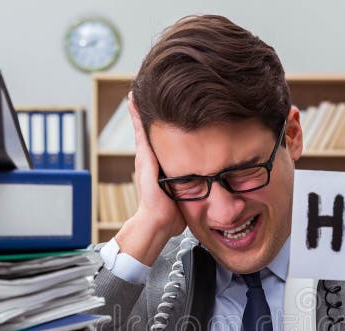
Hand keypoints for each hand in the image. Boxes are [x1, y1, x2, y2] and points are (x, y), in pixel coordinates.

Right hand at [114, 92, 186, 265]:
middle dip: (145, 114)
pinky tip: (134, 102)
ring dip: (139, 111)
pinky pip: (140, 132)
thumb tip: (210, 188)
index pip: (158, 143)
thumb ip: (191, 187)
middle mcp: (149, 161)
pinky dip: (137, 116)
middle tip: (141, 94)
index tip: (160, 111)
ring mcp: (144, 159)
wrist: (157, 222)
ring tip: (135, 92)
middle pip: (148, 132)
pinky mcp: (144, 159)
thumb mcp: (183, 194)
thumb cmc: (170, 214)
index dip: (159, 128)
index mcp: (158, 168)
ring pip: (142, 128)